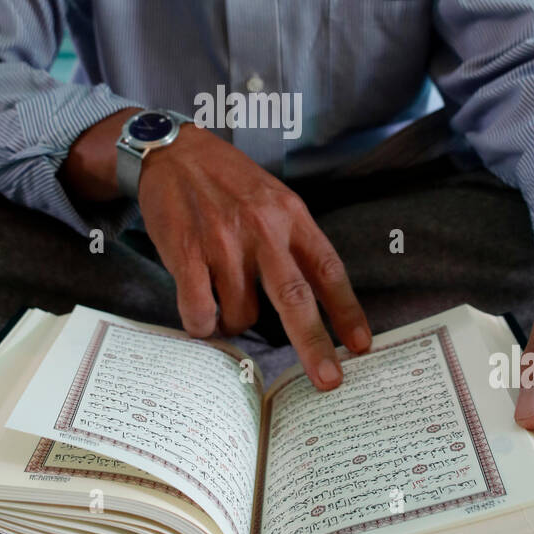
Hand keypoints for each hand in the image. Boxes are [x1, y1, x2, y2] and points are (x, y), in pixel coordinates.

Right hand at [137, 124, 372, 389]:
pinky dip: (203, 324)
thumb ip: (291, 239)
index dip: (346, 310)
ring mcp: (224, 242)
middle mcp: (262, 229)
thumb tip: (310, 298)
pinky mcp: (187, 253)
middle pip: (295, 298)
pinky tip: (201, 314)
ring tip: (224, 302)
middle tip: (329, 380)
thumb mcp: (272, 196)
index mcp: (290, 214)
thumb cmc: (227, 179)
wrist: (172, 152)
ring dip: (236, 323)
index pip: (328, 268)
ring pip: (242, 314)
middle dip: (314, 345)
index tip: (361, 344)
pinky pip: (201, 312)